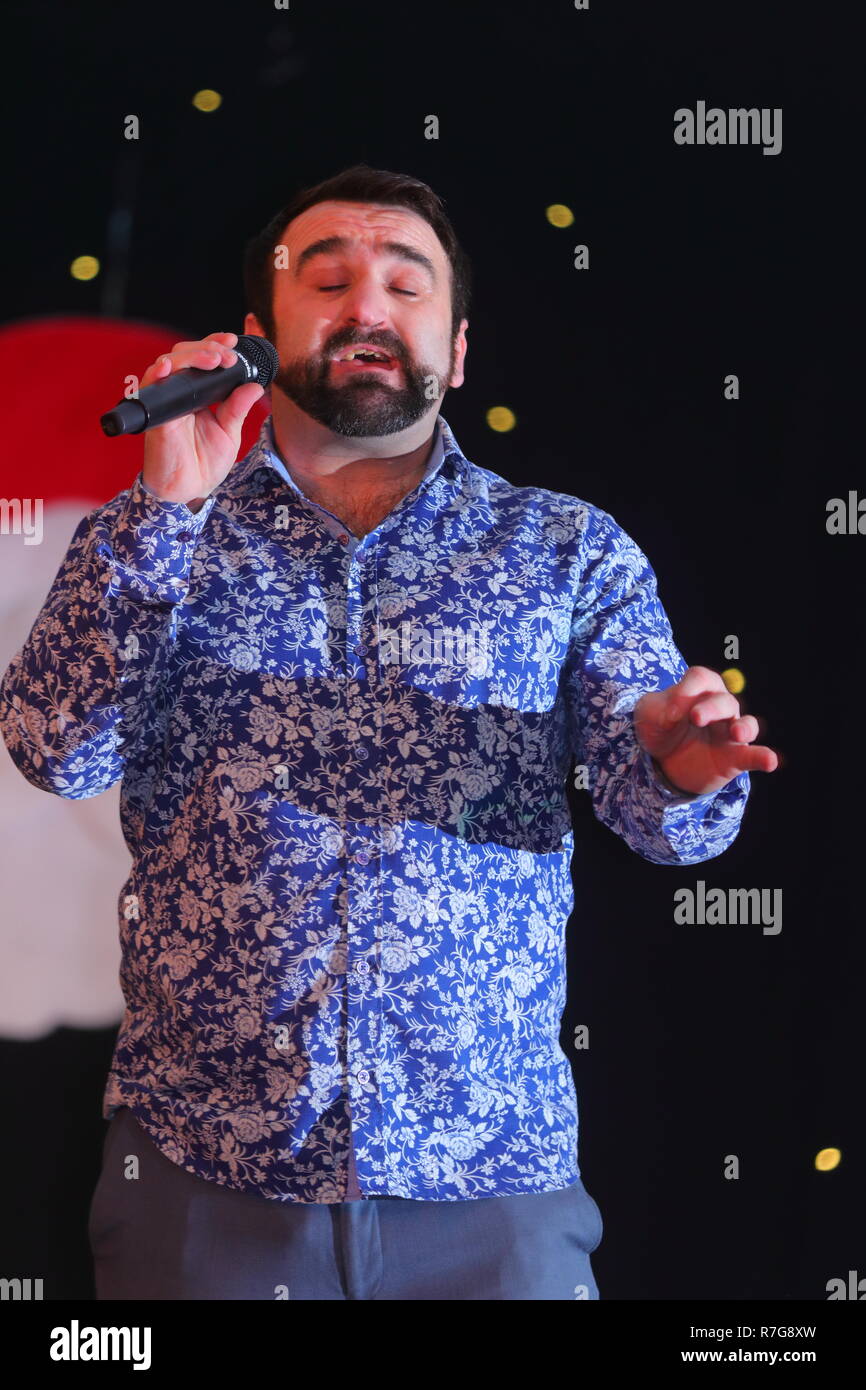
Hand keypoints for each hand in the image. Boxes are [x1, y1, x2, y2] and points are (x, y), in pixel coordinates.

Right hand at [140, 331, 264, 506]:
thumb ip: (238, 407)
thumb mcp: (229, 431)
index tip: (233, 342)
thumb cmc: (205, 462)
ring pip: (169, 364)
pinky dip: (157, 375)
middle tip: (227, 355)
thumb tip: (255, 386)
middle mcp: (180, 393)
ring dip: (191, 357)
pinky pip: (149, 389)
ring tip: (213, 359)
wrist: (190, 490)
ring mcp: (166, 402)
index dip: (214, 345)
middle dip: (207, 348)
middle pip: (184, 354)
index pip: (202, 359)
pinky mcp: (155, 416)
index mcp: (198, 394)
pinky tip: (168, 366)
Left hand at [633, 665, 778, 796]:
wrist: (661, 762)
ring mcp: (729, 733)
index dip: (687, 690)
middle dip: (712, 708)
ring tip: (736, 734)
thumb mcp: (648, 714)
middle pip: (724, 700)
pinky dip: (763, 757)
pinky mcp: (733, 758)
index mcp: (699, 690)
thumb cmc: (658, 728)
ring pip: (747, 724)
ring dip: (744, 727)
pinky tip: (770, 761)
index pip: (702, 678)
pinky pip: (752, 756)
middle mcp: (720, 708)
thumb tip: (675, 715)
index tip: (669, 712)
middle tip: (695, 718)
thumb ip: (658, 709)